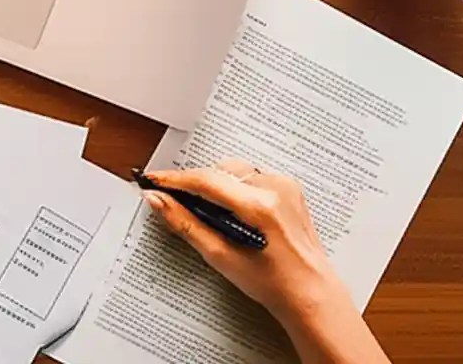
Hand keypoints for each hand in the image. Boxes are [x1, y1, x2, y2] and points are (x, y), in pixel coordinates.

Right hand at [142, 160, 342, 319]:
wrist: (308, 292)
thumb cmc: (273, 283)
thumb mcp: (220, 256)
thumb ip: (185, 223)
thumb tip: (160, 202)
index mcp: (258, 206)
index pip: (205, 180)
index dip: (174, 179)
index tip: (154, 180)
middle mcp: (275, 189)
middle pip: (218, 170)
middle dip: (196, 183)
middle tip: (179, 202)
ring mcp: (285, 186)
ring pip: (234, 170)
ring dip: (217, 185)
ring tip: (212, 213)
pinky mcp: (290, 188)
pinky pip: (252, 176)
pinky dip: (236, 188)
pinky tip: (235, 211)